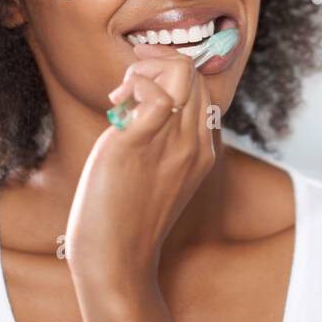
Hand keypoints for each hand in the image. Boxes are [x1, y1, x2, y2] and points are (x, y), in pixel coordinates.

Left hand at [65, 42, 217, 290]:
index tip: (142, 80)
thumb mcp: (158, 175)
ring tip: (121, 94)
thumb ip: (163, 142)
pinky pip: (153, 92)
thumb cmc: (128, 217)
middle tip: (127, 85)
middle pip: (194, 72)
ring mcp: (172, 143)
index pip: (203, 87)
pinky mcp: (140, 144)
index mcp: (204, 149)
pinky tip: (116, 104)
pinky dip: (135, 84)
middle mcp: (196, 143)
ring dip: (146, 69)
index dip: (172, 71)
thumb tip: (143, 106)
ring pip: (181, 71)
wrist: (116, 259)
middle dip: (157, 62)